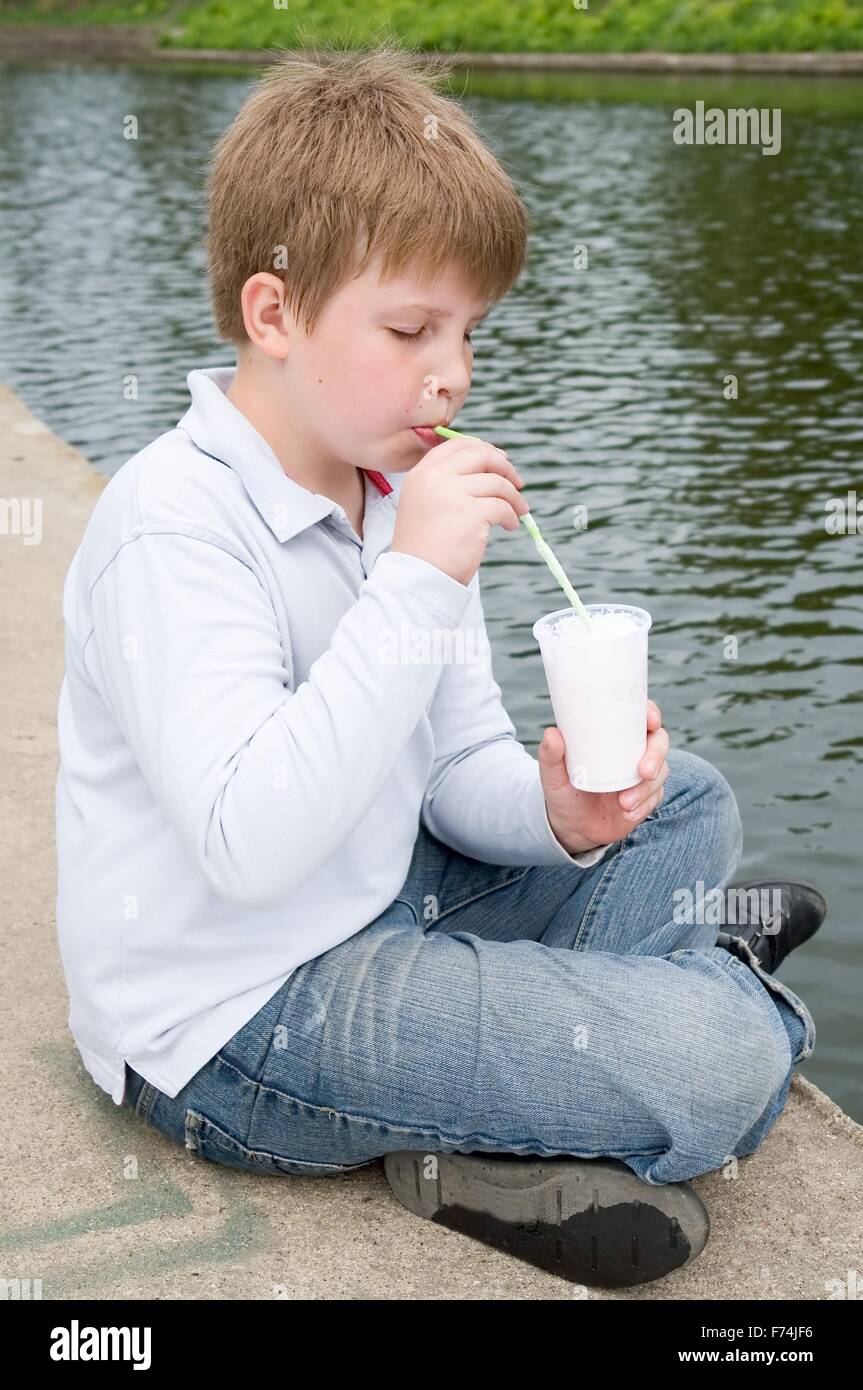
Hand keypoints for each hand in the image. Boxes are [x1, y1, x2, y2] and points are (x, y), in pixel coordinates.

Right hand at [390, 432, 528, 585]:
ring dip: (513, 497)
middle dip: (505, 467)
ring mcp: (452, 493)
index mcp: (421, 473)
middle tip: (517, 483)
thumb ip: (445, 482)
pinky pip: (502, 506)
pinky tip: (509, 526)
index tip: (500, 461)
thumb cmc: (424, 547)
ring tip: (518, 513)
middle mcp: (434, 477)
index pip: (457, 444)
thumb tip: (488, 469)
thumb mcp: (424, 503)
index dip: (483, 449)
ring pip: (497, 482)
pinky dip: (511, 515)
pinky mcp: (470, 513)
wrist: (417, 576)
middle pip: (481, 455)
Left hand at [538, 700, 669, 854]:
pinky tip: (628, 814)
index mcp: (613, 736)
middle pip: (659, 742)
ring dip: (646, 788)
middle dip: (656, 755)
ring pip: (661, 772)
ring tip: (624, 803)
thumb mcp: (553, 775)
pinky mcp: (647, 797)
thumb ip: (550, 756)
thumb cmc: (563, 792)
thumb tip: (552, 733)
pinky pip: (655, 798)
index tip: (650, 721)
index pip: (638, 716)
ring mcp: (642, 775)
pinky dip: (644, 806)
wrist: (572, 828)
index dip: (650, 712)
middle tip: (644, 772)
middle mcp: (632, 751)